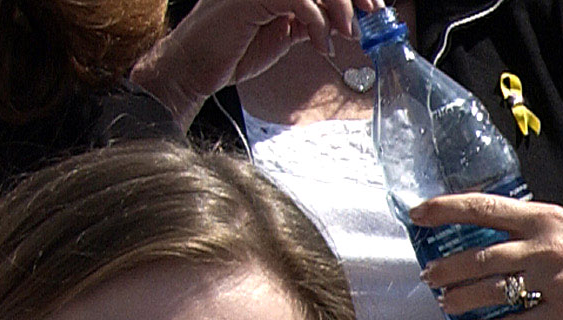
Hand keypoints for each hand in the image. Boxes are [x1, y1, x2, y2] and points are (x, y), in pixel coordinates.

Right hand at [133, 0, 361, 121]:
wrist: (191, 69)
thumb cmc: (230, 53)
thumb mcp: (280, 35)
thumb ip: (304, 22)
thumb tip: (335, 23)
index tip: (371, 5)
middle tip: (370, 14)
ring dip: (339, 7)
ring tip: (347, 33)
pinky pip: (297, 0)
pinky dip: (317, 22)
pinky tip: (321, 44)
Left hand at [410, 198, 562, 319]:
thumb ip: (540, 227)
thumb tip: (508, 233)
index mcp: (546, 217)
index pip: (483, 208)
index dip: (445, 209)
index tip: (418, 214)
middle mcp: (544, 247)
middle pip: (479, 256)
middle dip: (447, 268)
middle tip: (427, 275)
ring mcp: (554, 282)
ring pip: (493, 289)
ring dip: (462, 298)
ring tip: (445, 304)